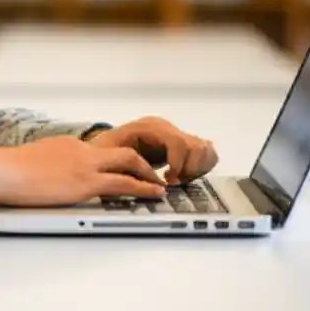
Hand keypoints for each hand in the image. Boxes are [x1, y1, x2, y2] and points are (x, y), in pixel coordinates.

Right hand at [0, 136, 166, 207]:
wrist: (1, 169)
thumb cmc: (8, 170)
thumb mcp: (33, 162)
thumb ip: (49, 167)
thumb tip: (48, 178)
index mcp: (68, 146)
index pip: (101, 153)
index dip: (117, 162)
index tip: (126, 170)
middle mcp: (81, 151)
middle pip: (122, 151)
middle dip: (141, 163)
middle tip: (152, 175)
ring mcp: (85, 165)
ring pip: (129, 163)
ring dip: (148, 176)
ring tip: (160, 188)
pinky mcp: (85, 183)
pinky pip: (122, 184)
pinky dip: (142, 188)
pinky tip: (152, 195)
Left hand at [87, 117, 217, 185]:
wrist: (103, 147)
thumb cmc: (104, 151)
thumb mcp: (108, 155)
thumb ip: (124, 164)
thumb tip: (143, 180)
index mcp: (150, 127)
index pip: (177, 141)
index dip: (178, 163)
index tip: (170, 181)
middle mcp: (167, 128)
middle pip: (196, 146)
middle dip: (189, 169)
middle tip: (174, 183)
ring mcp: (176, 135)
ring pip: (205, 149)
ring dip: (197, 169)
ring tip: (179, 180)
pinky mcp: (182, 145)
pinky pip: (206, 153)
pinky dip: (202, 167)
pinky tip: (185, 176)